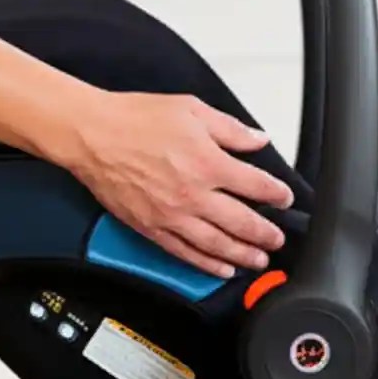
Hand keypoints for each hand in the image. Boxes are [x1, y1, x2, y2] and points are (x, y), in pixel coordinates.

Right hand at [65, 92, 294, 277]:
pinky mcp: (152, 228)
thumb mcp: (191, 109)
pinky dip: (207, 264)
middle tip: (278, 239)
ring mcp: (172, 215)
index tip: (285, 198)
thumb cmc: (135, 119)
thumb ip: (230, 129)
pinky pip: (186, 253)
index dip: (277, 194)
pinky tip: (222, 269)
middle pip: (242, 222)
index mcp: (207, 162)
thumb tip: (258, 140)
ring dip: (243, 255)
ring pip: (218, 244)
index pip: (256, 185)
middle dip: (266, 233)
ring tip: (259, 259)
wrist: (92, 135)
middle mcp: (193, 194)